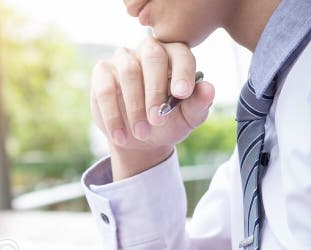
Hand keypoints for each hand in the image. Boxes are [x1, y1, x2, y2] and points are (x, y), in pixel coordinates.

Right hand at [90, 38, 214, 178]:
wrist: (141, 138)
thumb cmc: (169, 122)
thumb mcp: (188, 118)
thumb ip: (199, 104)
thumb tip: (208, 89)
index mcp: (175, 55)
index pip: (180, 53)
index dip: (182, 72)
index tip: (181, 94)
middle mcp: (149, 50)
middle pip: (152, 57)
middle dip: (156, 90)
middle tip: (158, 120)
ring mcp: (123, 59)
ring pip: (128, 71)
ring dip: (135, 106)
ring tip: (142, 133)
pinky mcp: (102, 73)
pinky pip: (105, 90)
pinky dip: (112, 115)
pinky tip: (120, 136)